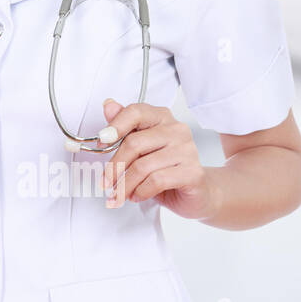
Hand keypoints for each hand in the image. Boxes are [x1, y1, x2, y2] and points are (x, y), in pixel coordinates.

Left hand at [100, 99, 216, 219]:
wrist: (199, 192)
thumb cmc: (166, 168)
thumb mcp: (141, 149)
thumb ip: (124, 127)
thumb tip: (108, 106)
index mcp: (162, 117)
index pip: (135, 112)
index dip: (115, 126)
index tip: (101, 142)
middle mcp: (177, 130)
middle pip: (134, 143)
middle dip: (114, 167)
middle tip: (105, 182)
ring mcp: (187, 150)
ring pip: (143, 166)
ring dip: (125, 185)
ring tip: (120, 194)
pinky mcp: (193, 172)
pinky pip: (156, 180)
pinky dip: (141, 191)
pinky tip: (137, 196)